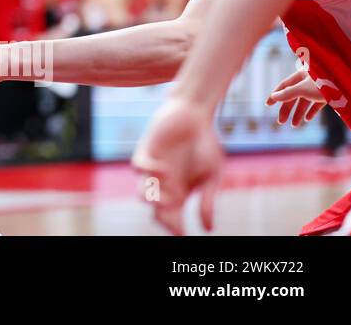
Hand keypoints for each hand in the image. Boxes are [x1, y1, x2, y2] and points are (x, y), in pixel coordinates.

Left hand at [132, 97, 222, 235]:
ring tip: (168, 198)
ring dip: (153, 199)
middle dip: (164, 220)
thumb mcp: (212, 175)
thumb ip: (208, 200)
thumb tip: (208, 230)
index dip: (175, 229)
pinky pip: (138, 166)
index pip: (173, 218)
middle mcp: (163, 185)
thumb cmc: (205, 144)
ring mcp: (153, 169)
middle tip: (174, 221)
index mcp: (180, 193)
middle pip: (156, 211)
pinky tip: (164, 169)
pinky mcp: (145, 151)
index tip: (182, 236)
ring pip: (141, 193)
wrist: (196, 114)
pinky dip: (148, 170)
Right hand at [265, 68, 325, 125]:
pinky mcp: (328, 95)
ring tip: (294, 125)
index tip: (268, 105)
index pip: (284, 86)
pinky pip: (317, 104)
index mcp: (300, 75)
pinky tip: (307, 119)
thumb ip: (288, 93)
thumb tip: (274, 96)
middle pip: (294, 96)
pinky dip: (311, 111)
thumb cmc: (323, 84)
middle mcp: (308, 81)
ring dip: (299, 113)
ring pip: (305, 101)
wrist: (345, 84)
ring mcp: (318, 88)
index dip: (276, 95)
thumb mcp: (303, 89)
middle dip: (287, 109)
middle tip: (280, 122)